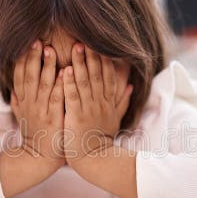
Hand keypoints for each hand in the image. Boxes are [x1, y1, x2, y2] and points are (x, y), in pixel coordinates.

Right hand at [9, 40, 64, 163]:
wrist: (39, 156)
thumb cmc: (34, 130)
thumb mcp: (21, 113)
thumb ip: (18, 96)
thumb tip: (12, 82)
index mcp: (22, 99)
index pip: (19, 75)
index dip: (23, 58)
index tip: (27, 42)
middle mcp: (29, 103)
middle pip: (29, 76)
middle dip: (33, 57)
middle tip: (37, 40)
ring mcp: (41, 111)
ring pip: (42, 85)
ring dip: (46, 67)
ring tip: (50, 50)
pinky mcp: (53, 118)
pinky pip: (56, 99)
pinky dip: (59, 86)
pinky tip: (64, 73)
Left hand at [61, 43, 132, 163]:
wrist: (94, 159)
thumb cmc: (101, 138)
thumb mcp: (115, 118)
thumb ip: (122, 101)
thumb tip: (130, 86)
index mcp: (108, 101)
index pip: (108, 76)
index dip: (104, 59)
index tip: (100, 44)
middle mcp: (100, 102)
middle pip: (97, 74)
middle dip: (92, 56)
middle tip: (85, 38)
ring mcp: (88, 108)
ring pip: (85, 82)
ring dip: (80, 63)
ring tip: (75, 47)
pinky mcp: (76, 116)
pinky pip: (73, 96)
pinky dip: (70, 83)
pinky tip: (66, 70)